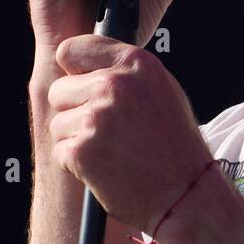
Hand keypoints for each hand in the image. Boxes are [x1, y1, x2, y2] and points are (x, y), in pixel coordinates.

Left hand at [48, 34, 212, 235]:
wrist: (186, 194)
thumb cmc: (175, 144)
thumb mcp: (161, 90)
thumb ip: (124, 72)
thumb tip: (82, 64)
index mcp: (136, 64)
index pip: (72, 49)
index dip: (74, 71)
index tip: (82, 84)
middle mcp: (115, 85)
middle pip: (59, 89)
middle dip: (75, 110)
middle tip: (106, 130)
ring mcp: (96, 119)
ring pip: (58, 123)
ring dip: (77, 139)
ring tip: (112, 151)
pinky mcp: (82, 151)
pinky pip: (60, 150)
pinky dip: (77, 164)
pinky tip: (106, 168)